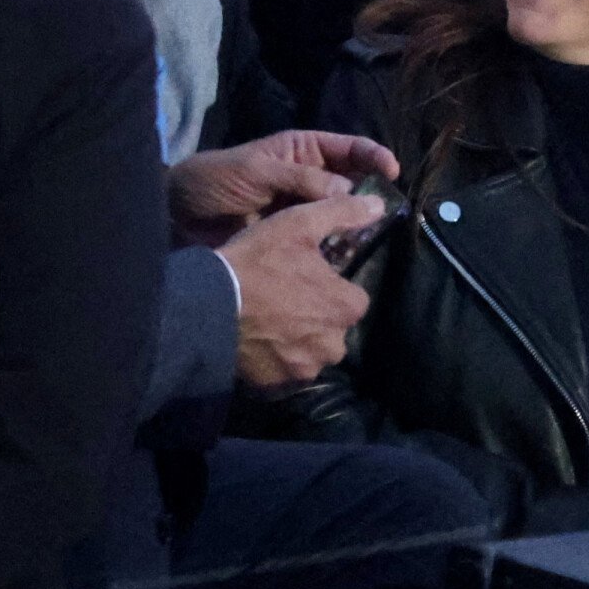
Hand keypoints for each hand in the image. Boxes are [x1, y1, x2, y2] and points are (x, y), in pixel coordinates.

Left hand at [169, 130, 399, 239]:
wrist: (178, 214)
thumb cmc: (214, 180)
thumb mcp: (256, 171)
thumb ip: (301, 179)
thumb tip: (349, 191)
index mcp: (303, 152)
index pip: (349, 150)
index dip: (373, 157)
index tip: (391, 172)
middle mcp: (310, 179)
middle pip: (353, 185)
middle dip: (369, 199)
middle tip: (380, 216)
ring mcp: (302, 211)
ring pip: (340, 217)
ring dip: (353, 228)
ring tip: (360, 241)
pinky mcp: (292, 239)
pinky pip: (322, 243)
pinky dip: (334, 251)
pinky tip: (339, 260)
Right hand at [220, 192, 384, 386]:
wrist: (208, 302)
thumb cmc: (259, 260)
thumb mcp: (300, 224)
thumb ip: (342, 214)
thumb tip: (379, 204)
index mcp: (346, 307)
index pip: (353, 298)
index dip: (332, 287)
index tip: (309, 277)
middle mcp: (333, 344)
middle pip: (333, 328)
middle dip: (317, 316)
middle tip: (286, 298)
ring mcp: (304, 368)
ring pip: (311, 351)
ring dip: (297, 339)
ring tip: (270, 320)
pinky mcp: (276, 383)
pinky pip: (284, 370)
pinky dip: (275, 358)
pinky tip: (257, 339)